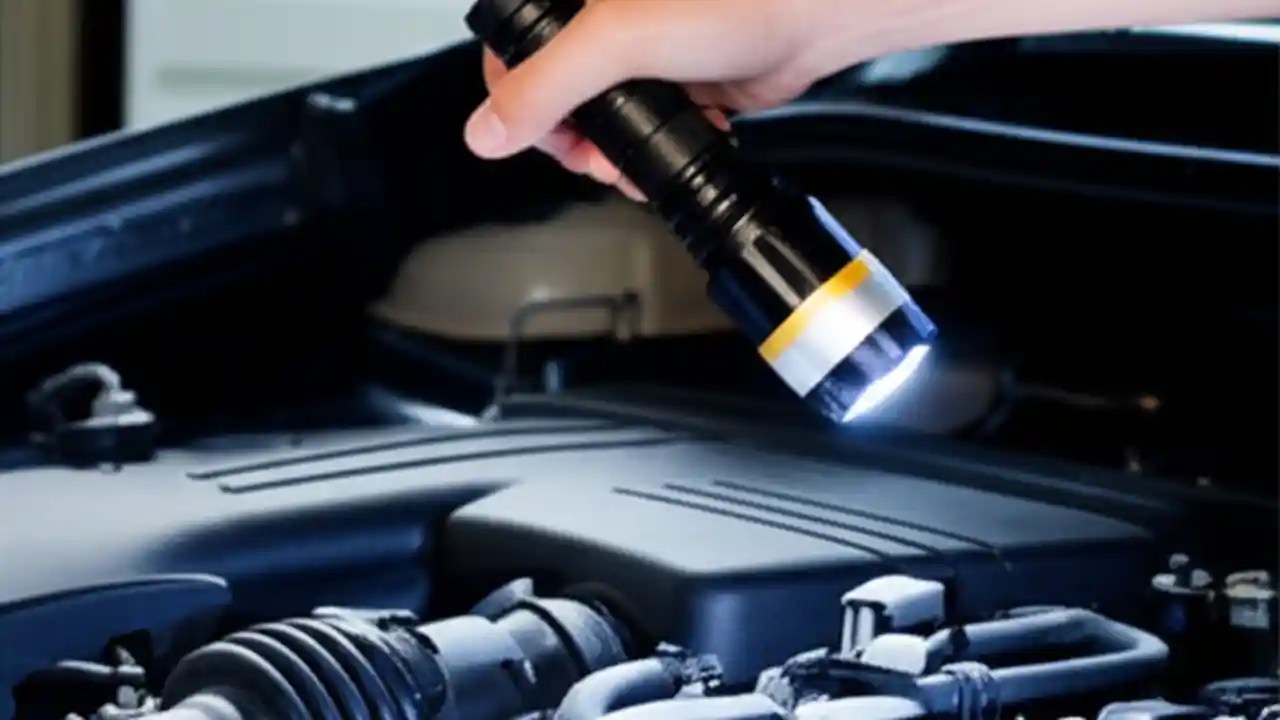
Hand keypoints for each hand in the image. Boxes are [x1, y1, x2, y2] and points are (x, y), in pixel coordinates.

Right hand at [463, 0, 824, 200]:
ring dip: (613, 154)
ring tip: (633, 165)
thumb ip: (545, 87)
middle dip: (575, 142)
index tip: (549, 138)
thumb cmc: (733, 0)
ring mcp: (640, 51)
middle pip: (554, 96)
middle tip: (597, 159)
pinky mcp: (677, 79)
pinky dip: (650, 150)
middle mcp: (600, 19)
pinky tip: (670, 151)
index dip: (518, 107)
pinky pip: (644, 126)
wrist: (812, 15)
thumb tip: (486, 133)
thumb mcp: (616, 42)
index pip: (509, 57)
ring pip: (601, 118)